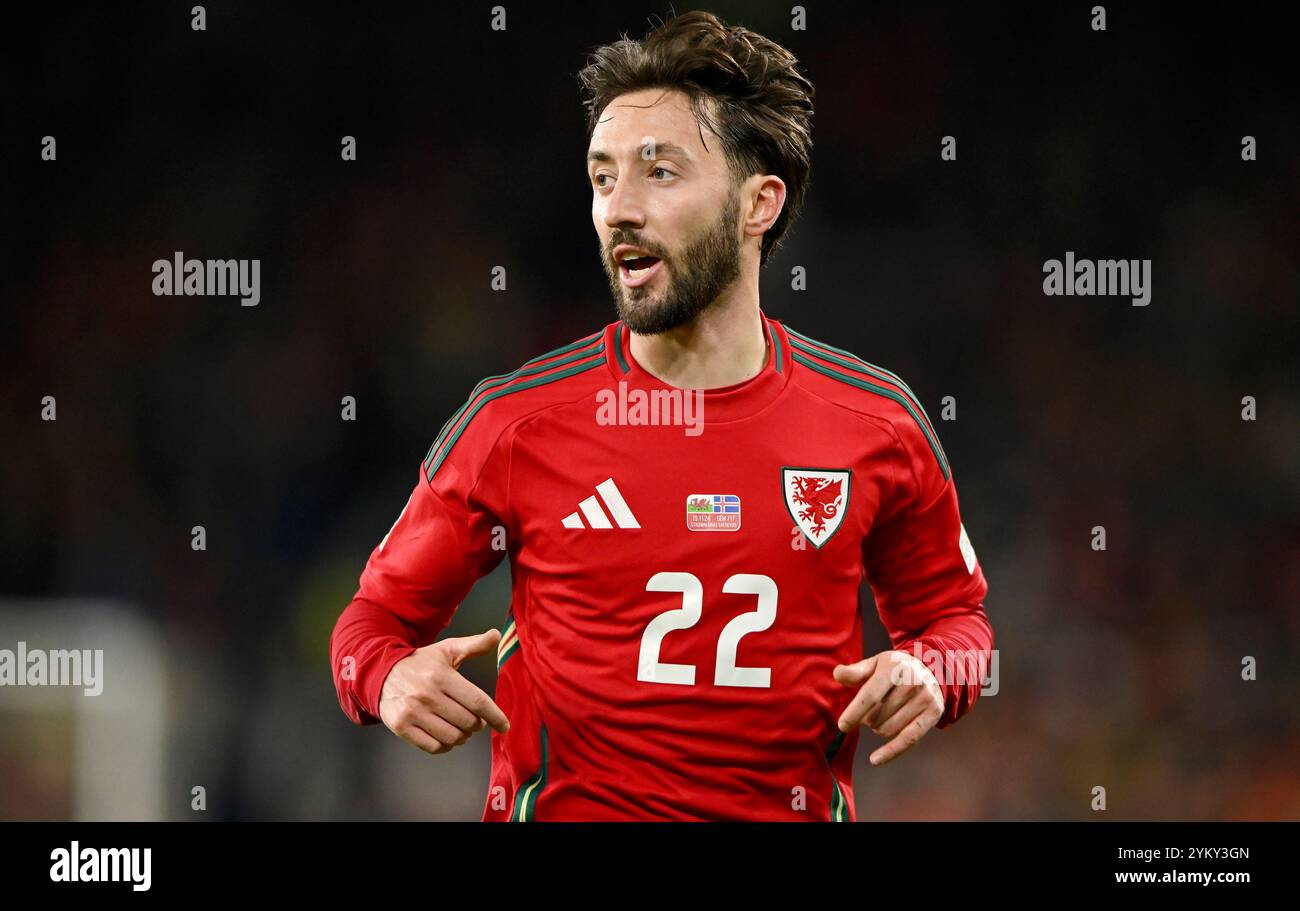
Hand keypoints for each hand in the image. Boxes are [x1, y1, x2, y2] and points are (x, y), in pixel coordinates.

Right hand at [379, 628, 509, 755]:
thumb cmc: (420, 664)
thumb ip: (474, 645)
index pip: (476, 701)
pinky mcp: (402, 727)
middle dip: (477, 725)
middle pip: (467, 722)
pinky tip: (446, 735)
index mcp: (441, 676)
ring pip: (452, 737)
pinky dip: (445, 745)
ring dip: (463, 736)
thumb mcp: (446, 650)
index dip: (494, 716)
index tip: (504, 726)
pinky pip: (434, 747)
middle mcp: (426, 695)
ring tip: (461, 728)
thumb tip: (496, 635)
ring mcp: (413, 713)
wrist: (380, 674)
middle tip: (475, 721)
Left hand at [833, 650, 944, 766]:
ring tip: (881, 717)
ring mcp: (924, 698)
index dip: (855, 712)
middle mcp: (912, 681)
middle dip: (867, 719)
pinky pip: (908, 739)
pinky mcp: (933, 714)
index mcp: (894, 667)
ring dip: (878, 729)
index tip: (842, 726)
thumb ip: (856, 672)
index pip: (871, 695)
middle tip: (870, 712)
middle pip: (878, 715)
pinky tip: (875, 760)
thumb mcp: (876, 664)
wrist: (932, 669)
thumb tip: (838, 674)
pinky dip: (890, 752)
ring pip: (889, 729)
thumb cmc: (895, 669)